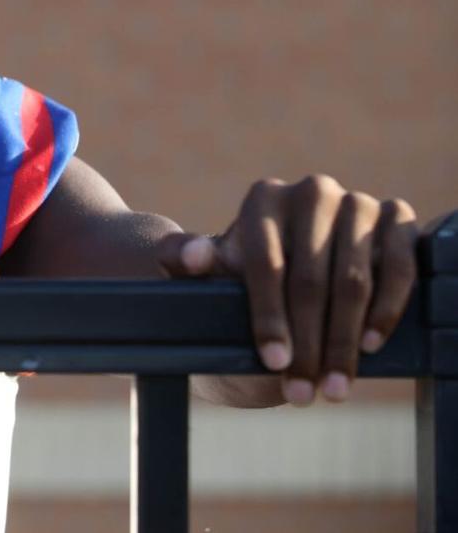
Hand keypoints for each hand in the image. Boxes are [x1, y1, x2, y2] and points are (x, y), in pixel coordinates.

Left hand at [157, 175, 418, 404]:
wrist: (289, 270)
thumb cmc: (239, 276)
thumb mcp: (207, 271)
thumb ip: (185, 258)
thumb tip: (194, 255)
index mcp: (263, 199)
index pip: (266, 263)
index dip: (268, 316)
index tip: (271, 361)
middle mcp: (312, 192)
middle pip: (311, 278)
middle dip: (306, 344)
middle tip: (299, 392)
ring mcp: (356, 204)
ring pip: (355, 279)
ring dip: (344, 342)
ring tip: (332, 387)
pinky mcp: (395, 221)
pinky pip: (399, 268)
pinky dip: (387, 310)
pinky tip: (371, 346)